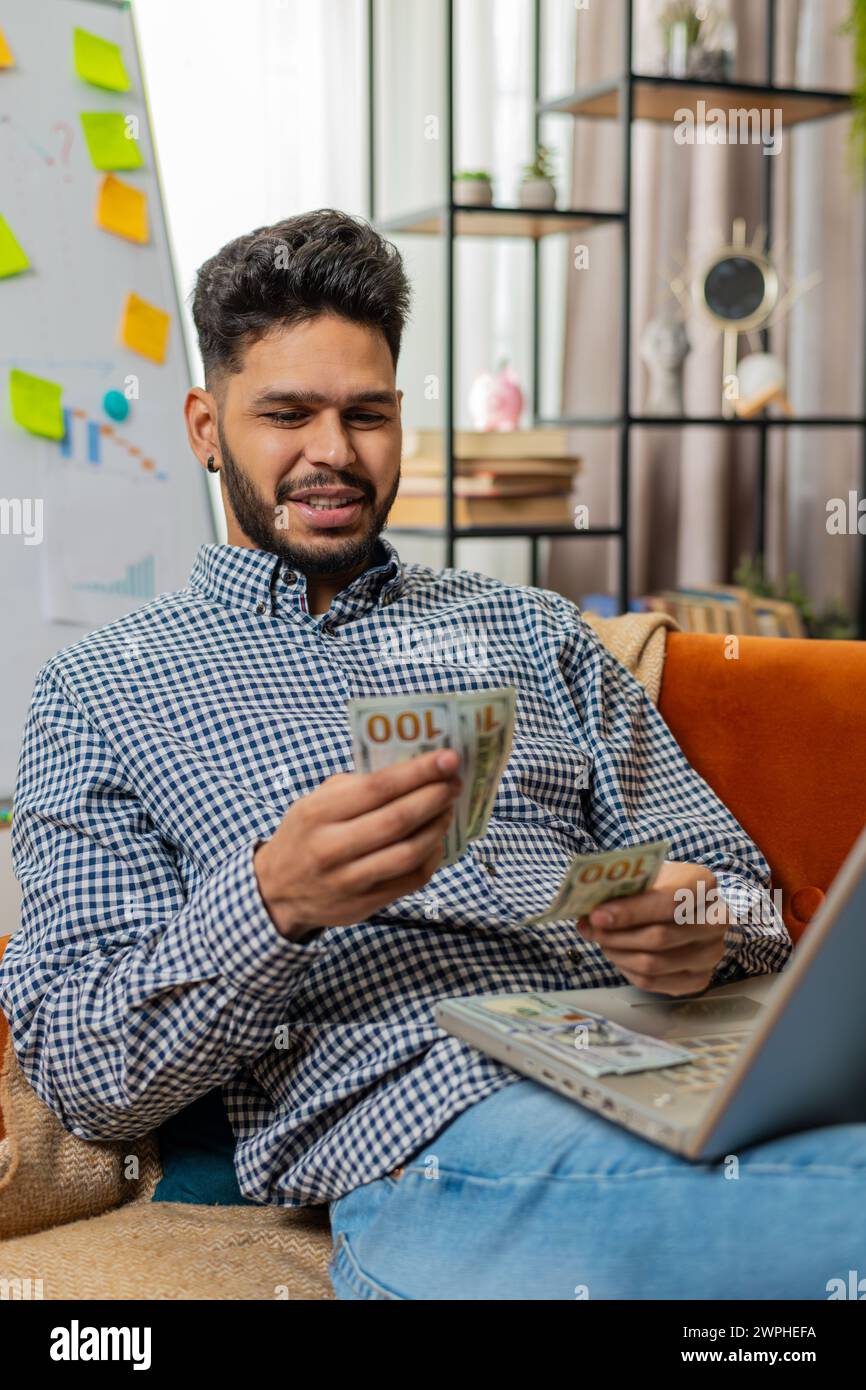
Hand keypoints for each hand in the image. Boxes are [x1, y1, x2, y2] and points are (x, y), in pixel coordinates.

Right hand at [254, 749, 461, 939]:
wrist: (278, 891)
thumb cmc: (305, 835)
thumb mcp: (314, 802)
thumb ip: (355, 786)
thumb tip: (410, 770)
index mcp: (317, 814)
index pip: (377, 787)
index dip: (418, 772)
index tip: (448, 758)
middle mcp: (331, 848)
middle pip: (397, 820)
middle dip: (435, 796)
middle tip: (454, 781)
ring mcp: (349, 881)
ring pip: (409, 853)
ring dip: (437, 827)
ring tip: (448, 808)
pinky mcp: (365, 905)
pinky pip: (411, 879)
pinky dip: (431, 856)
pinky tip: (435, 839)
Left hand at [576, 861, 724, 996]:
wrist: (683, 904)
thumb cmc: (658, 886)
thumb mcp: (645, 875)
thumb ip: (622, 889)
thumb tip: (592, 913)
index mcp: (703, 884)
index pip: (668, 902)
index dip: (630, 912)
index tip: (597, 916)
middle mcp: (716, 920)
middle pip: (659, 937)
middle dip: (616, 935)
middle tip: (590, 929)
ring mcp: (711, 953)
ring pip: (653, 964)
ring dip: (617, 953)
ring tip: (601, 940)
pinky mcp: (700, 979)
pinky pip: (653, 983)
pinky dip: (627, 970)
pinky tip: (618, 953)